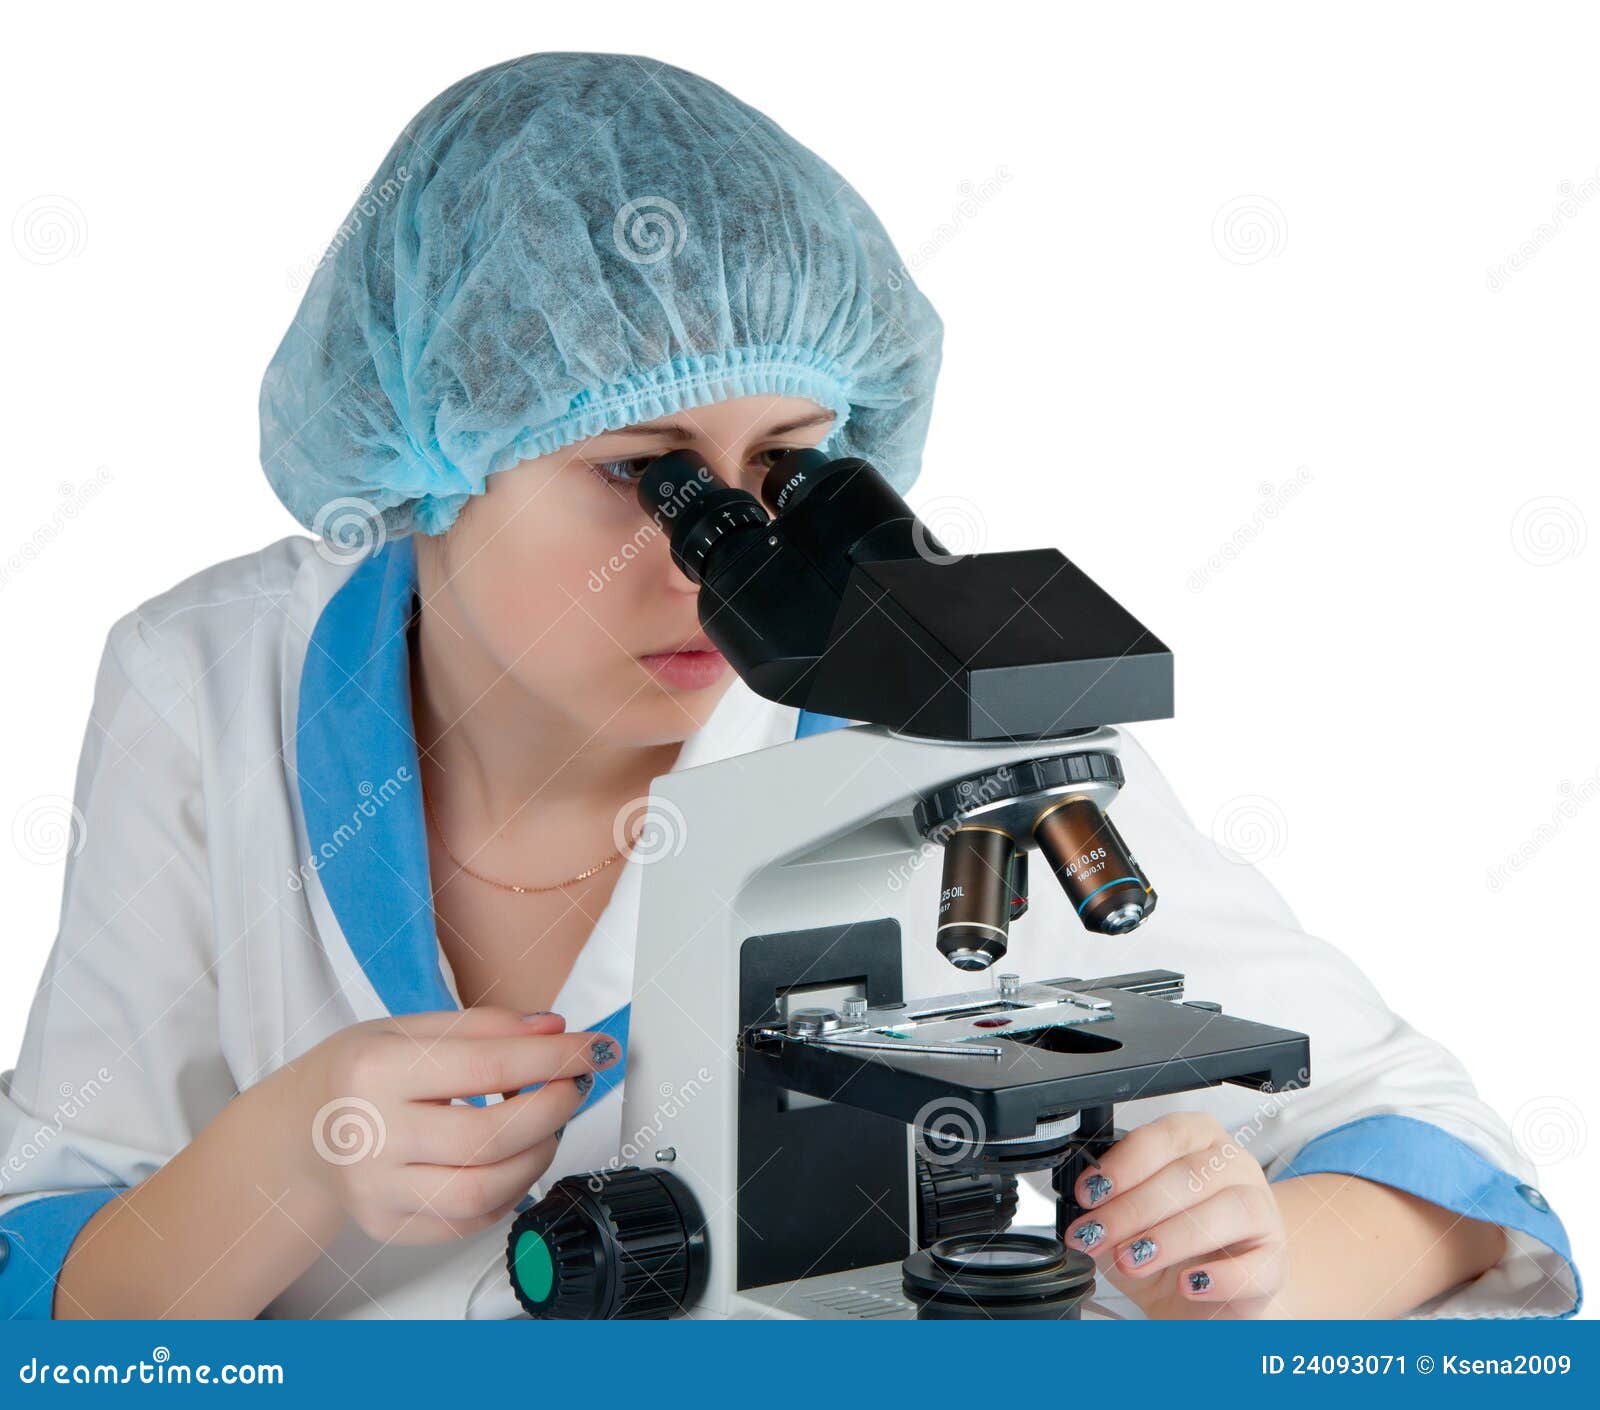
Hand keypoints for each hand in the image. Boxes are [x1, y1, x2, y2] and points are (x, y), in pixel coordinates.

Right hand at [278, 1007, 619, 1244]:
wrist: (299, 1131)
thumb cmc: (358, 1072)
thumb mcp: (407, 1026)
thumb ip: (485, 1025)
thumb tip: (554, 1030)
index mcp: (374, 1071)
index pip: (488, 1065)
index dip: (556, 1057)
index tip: (597, 1048)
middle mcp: (371, 1137)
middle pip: (492, 1136)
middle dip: (554, 1108)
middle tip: (575, 1085)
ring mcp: (376, 1192)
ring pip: (486, 1190)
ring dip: (539, 1154)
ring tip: (547, 1123)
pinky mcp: (387, 1228)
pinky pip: (470, 1220)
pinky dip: (509, 1189)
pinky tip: (513, 1157)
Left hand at [1061, 1111, 1286, 1318]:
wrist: (1204, 1302)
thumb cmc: (1166, 1251)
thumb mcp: (1126, 1225)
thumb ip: (1107, 1210)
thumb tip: (1081, 1210)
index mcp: (1197, 1140)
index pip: (1165, 1136)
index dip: (1124, 1164)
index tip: (1089, 1193)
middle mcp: (1234, 1166)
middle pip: (1189, 1175)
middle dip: (1132, 1207)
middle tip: (1097, 1234)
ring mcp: (1263, 1213)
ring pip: (1227, 1210)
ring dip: (1171, 1236)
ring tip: (1132, 1259)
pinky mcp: (1275, 1263)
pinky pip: (1257, 1264)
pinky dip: (1219, 1276)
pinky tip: (1188, 1283)